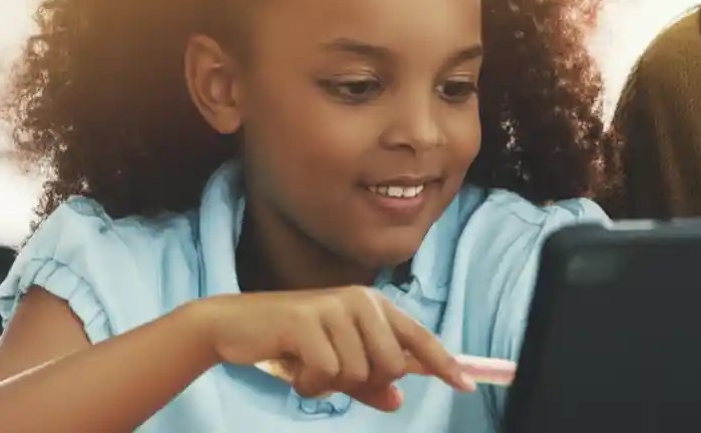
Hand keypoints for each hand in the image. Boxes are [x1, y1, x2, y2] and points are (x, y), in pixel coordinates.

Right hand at [189, 287, 475, 410]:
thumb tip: (397, 401)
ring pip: (357, 373)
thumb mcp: (334, 362)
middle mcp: (359, 300)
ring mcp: (333, 308)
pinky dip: (309, 384)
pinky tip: (293, 369)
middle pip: (390, 365)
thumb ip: (368, 383)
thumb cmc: (290, 344)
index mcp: (372, 306)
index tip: (466, 385)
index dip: (443, 363)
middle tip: (330, 373)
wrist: (234, 326)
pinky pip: (327, 373)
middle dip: (363, 382)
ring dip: (329, 384)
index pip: (417, 337)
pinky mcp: (307, 321)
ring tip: (306, 366)